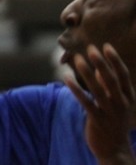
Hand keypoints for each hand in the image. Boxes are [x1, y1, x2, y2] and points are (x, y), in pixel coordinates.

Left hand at [65, 44, 135, 161]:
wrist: (115, 148)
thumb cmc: (114, 121)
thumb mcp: (117, 103)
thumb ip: (109, 86)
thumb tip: (101, 68)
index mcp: (128, 98)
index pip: (123, 76)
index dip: (115, 61)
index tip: (106, 46)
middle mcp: (121, 104)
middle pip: (111, 80)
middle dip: (101, 63)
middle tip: (91, 48)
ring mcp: (110, 112)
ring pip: (98, 90)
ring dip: (87, 73)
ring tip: (78, 59)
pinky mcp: (97, 120)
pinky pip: (85, 102)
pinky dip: (76, 90)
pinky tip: (66, 78)